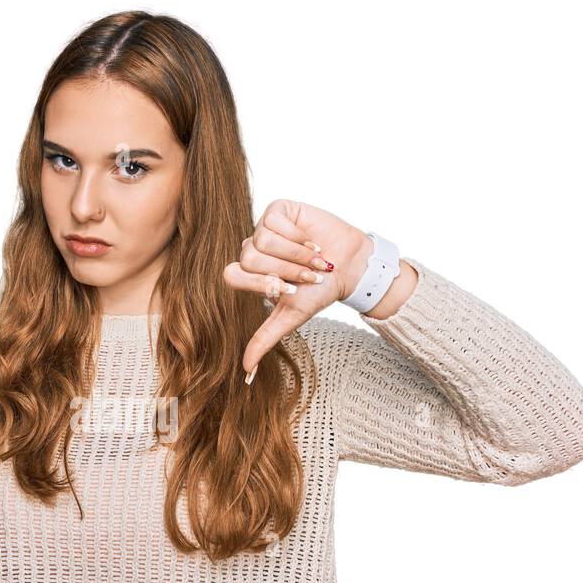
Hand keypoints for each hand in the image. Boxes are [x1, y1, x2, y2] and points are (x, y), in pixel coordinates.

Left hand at [222, 199, 368, 380]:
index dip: (261, 283)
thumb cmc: (319, 292)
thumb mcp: (291, 317)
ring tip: (315, 260)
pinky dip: (298, 236)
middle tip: (308, 276)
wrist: (350, 267)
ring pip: (262, 238)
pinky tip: (313, 243)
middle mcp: (252, 249)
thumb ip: (265, 339)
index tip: (290, 290)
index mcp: (249, 274)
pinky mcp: (278, 210)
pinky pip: (275, 220)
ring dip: (295, 254)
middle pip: (249, 257)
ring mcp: (263, 227)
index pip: (232, 275)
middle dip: (285, 270)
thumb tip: (245, 372)